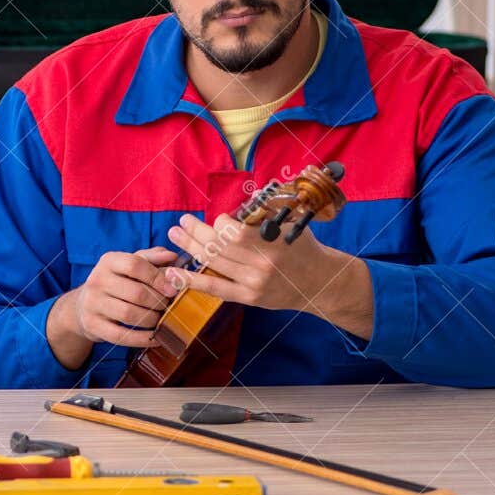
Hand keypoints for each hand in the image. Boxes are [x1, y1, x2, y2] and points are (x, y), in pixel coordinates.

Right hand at [46, 246, 179, 369]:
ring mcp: (92, 304)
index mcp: (108, 261)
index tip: (173, 289)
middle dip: (159, 302)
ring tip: (162, 320)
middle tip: (170, 307)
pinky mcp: (92, 326)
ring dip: (152, 320)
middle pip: (136, 292)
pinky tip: (156, 338)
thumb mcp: (129, 265)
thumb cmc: (116, 282)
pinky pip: (121, 336)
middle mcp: (97, 280)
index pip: (135, 265)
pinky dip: (142, 339)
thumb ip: (152, 258)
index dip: (157, 277)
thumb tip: (173, 257)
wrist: (83, 306)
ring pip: (130, 315)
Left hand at [165, 212, 373, 336]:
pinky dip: (193, 281)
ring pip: (213, 264)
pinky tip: (175, 273)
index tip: (219, 219)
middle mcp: (261, 264)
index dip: (220, 223)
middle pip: (218, 246)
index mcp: (273, 243)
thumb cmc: (304, 247)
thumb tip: (249, 196)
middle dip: (195, 232)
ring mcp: (254, 283)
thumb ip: (268, 210)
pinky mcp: (248, 298)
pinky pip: (216, 289)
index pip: (234, 232)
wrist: (319, 282)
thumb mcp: (291, 223)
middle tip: (181, 221)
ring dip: (190, 248)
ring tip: (174, 235)